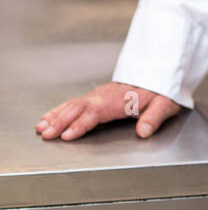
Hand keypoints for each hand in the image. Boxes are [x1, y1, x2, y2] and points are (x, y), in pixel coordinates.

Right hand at [36, 82, 181, 141]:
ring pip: (73, 104)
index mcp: (119, 100)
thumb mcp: (165, 104)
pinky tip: (49, 116)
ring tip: (41, 127)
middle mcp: (105, 96)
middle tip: (45, 134)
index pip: (95, 113)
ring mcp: (99, 95)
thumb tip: (144, 131)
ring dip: (56, 116)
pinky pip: (75, 102)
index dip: (80, 124)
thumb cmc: (161, 91)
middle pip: (79, 108)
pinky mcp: (97, 96)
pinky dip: (60, 109)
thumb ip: (154, 117)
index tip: (67, 135)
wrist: (160, 74)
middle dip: (60, 122)